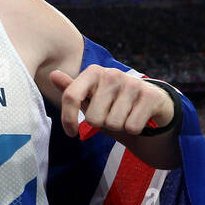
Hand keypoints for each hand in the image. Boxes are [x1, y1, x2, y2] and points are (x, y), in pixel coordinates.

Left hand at [50, 67, 173, 138]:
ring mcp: (132, 83)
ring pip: (113, 124)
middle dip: (100, 124)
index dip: (67, 120)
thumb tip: (53, 75)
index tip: (71, 132)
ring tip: (125, 115)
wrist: (151, 105)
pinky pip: (131, 127)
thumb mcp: (90, 99)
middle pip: (93, 118)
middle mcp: (112, 74)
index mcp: (93, 72)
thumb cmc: (113, 104)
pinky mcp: (150, 96)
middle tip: (110, 116)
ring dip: (118, 126)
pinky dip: (134, 129)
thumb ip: (71, 90)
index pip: (71, 97)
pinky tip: (138, 117)